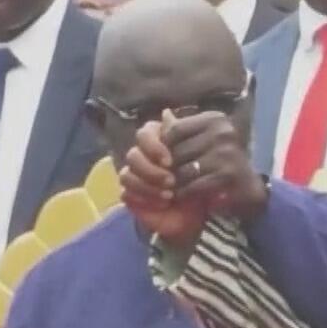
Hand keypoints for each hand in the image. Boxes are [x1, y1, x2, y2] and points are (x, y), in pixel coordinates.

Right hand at [120, 116, 208, 247]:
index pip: (145, 133)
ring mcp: (134, 178)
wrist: (199, 215)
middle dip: (151, 168)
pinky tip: (162, 204)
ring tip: (169, 196)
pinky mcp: (131, 197)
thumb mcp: (200, 161)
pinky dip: (144, 199)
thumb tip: (167, 113)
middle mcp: (143, 158)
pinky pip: (126, 193)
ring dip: (148, 185)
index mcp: (158, 144)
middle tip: (170, 180)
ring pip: (126, 174)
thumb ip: (185, 139)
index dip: (154, 145)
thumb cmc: (200, 185)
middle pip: (133, 154)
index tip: (170, 160)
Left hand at [159, 109, 267, 221]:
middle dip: (168, 166)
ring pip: (184, 169)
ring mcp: (227, 153)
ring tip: (169, 186)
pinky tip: (181, 194)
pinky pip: (195, 184)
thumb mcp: (204, 139)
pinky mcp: (229, 174)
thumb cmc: (221, 160)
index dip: (163, 146)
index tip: (161, 158)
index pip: (175, 130)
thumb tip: (164, 114)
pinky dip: (185, 192)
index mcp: (215, 119)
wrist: (248, 185)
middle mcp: (222, 132)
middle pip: (178, 150)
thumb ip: (184, 128)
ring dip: (174, 181)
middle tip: (163, 176)